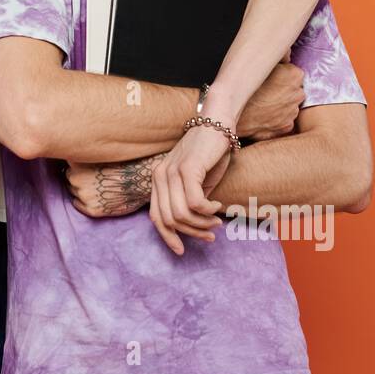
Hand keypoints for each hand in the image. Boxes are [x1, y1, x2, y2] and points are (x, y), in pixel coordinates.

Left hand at [63, 156, 159, 217]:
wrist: (143, 178)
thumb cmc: (127, 160)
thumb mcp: (103, 148)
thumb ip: (87, 149)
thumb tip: (75, 144)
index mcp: (77, 160)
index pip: (67, 161)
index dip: (77, 163)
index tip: (85, 163)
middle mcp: (75, 177)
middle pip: (69, 176)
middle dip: (79, 176)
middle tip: (95, 175)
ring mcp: (83, 194)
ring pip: (74, 190)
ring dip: (82, 188)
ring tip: (99, 185)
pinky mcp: (91, 209)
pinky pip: (78, 205)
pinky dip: (83, 202)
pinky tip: (95, 196)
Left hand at [148, 125, 231, 255]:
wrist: (218, 123)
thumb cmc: (210, 154)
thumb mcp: (196, 183)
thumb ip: (190, 202)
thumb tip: (194, 227)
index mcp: (158, 181)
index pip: (156, 218)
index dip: (168, 237)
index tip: (182, 251)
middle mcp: (160, 176)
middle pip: (170, 220)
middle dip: (192, 232)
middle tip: (211, 234)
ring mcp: (171, 171)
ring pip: (181, 214)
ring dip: (202, 223)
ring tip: (216, 219)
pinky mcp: (187, 168)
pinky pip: (194, 202)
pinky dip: (207, 210)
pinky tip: (217, 206)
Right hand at [237, 58, 304, 140]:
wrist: (230, 111)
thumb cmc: (243, 86)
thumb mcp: (260, 62)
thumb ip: (279, 55)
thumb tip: (287, 52)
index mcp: (294, 75)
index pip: (293, 72)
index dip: (281, 74)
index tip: (271, 78)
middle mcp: (297, 94)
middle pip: (294, 89)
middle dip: (284, 89)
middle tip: (266, 90)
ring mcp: (292, 112)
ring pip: (289, 105)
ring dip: (281, 104)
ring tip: (263, 103)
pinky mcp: (286, 126)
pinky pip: (285, 120)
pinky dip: (277, 118)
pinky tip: (265, 114)